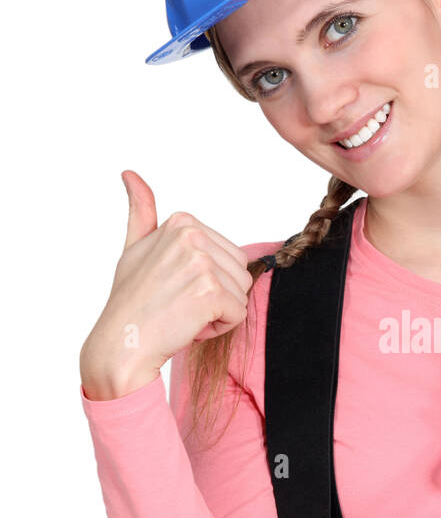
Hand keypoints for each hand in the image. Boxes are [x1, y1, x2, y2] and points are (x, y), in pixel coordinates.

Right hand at [79, 170, 254, 399]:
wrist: (121, 343)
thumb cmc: (130, 300)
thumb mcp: (135, 247)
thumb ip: (141, 212)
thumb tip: (130, 174)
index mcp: (182, 222)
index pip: (228, 254)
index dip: (207, 279)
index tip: (173, 286)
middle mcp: (193, 236)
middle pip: (240, 272)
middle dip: (217, 295)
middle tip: (179, 303)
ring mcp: (202, 262)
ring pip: (241, 293)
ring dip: (218, 313)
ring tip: (182, 314)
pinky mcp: (211, 291)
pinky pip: (239, 314)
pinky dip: (218, 328)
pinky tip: (188, 327)